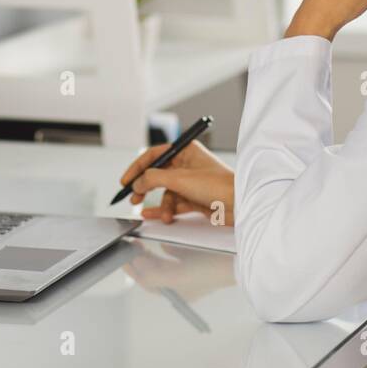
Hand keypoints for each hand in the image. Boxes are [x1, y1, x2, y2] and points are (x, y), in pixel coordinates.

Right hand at [118, 141, 235, 225]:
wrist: (240, 205)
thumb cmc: (218, 185)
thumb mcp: (179, 179)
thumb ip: (153, 179)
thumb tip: (136, 183)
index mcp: (186, 151)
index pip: (154, 155)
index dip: (137, 167)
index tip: (126, 180)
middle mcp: (188, 164)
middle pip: (158, 174)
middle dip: (145, 188)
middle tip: (132, 197)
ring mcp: (192, 182)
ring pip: (166, 192)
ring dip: (161, 205)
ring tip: (156, 214)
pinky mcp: (196, 198)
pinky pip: (174, 203)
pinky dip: (165, 210)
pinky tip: (155, 216)